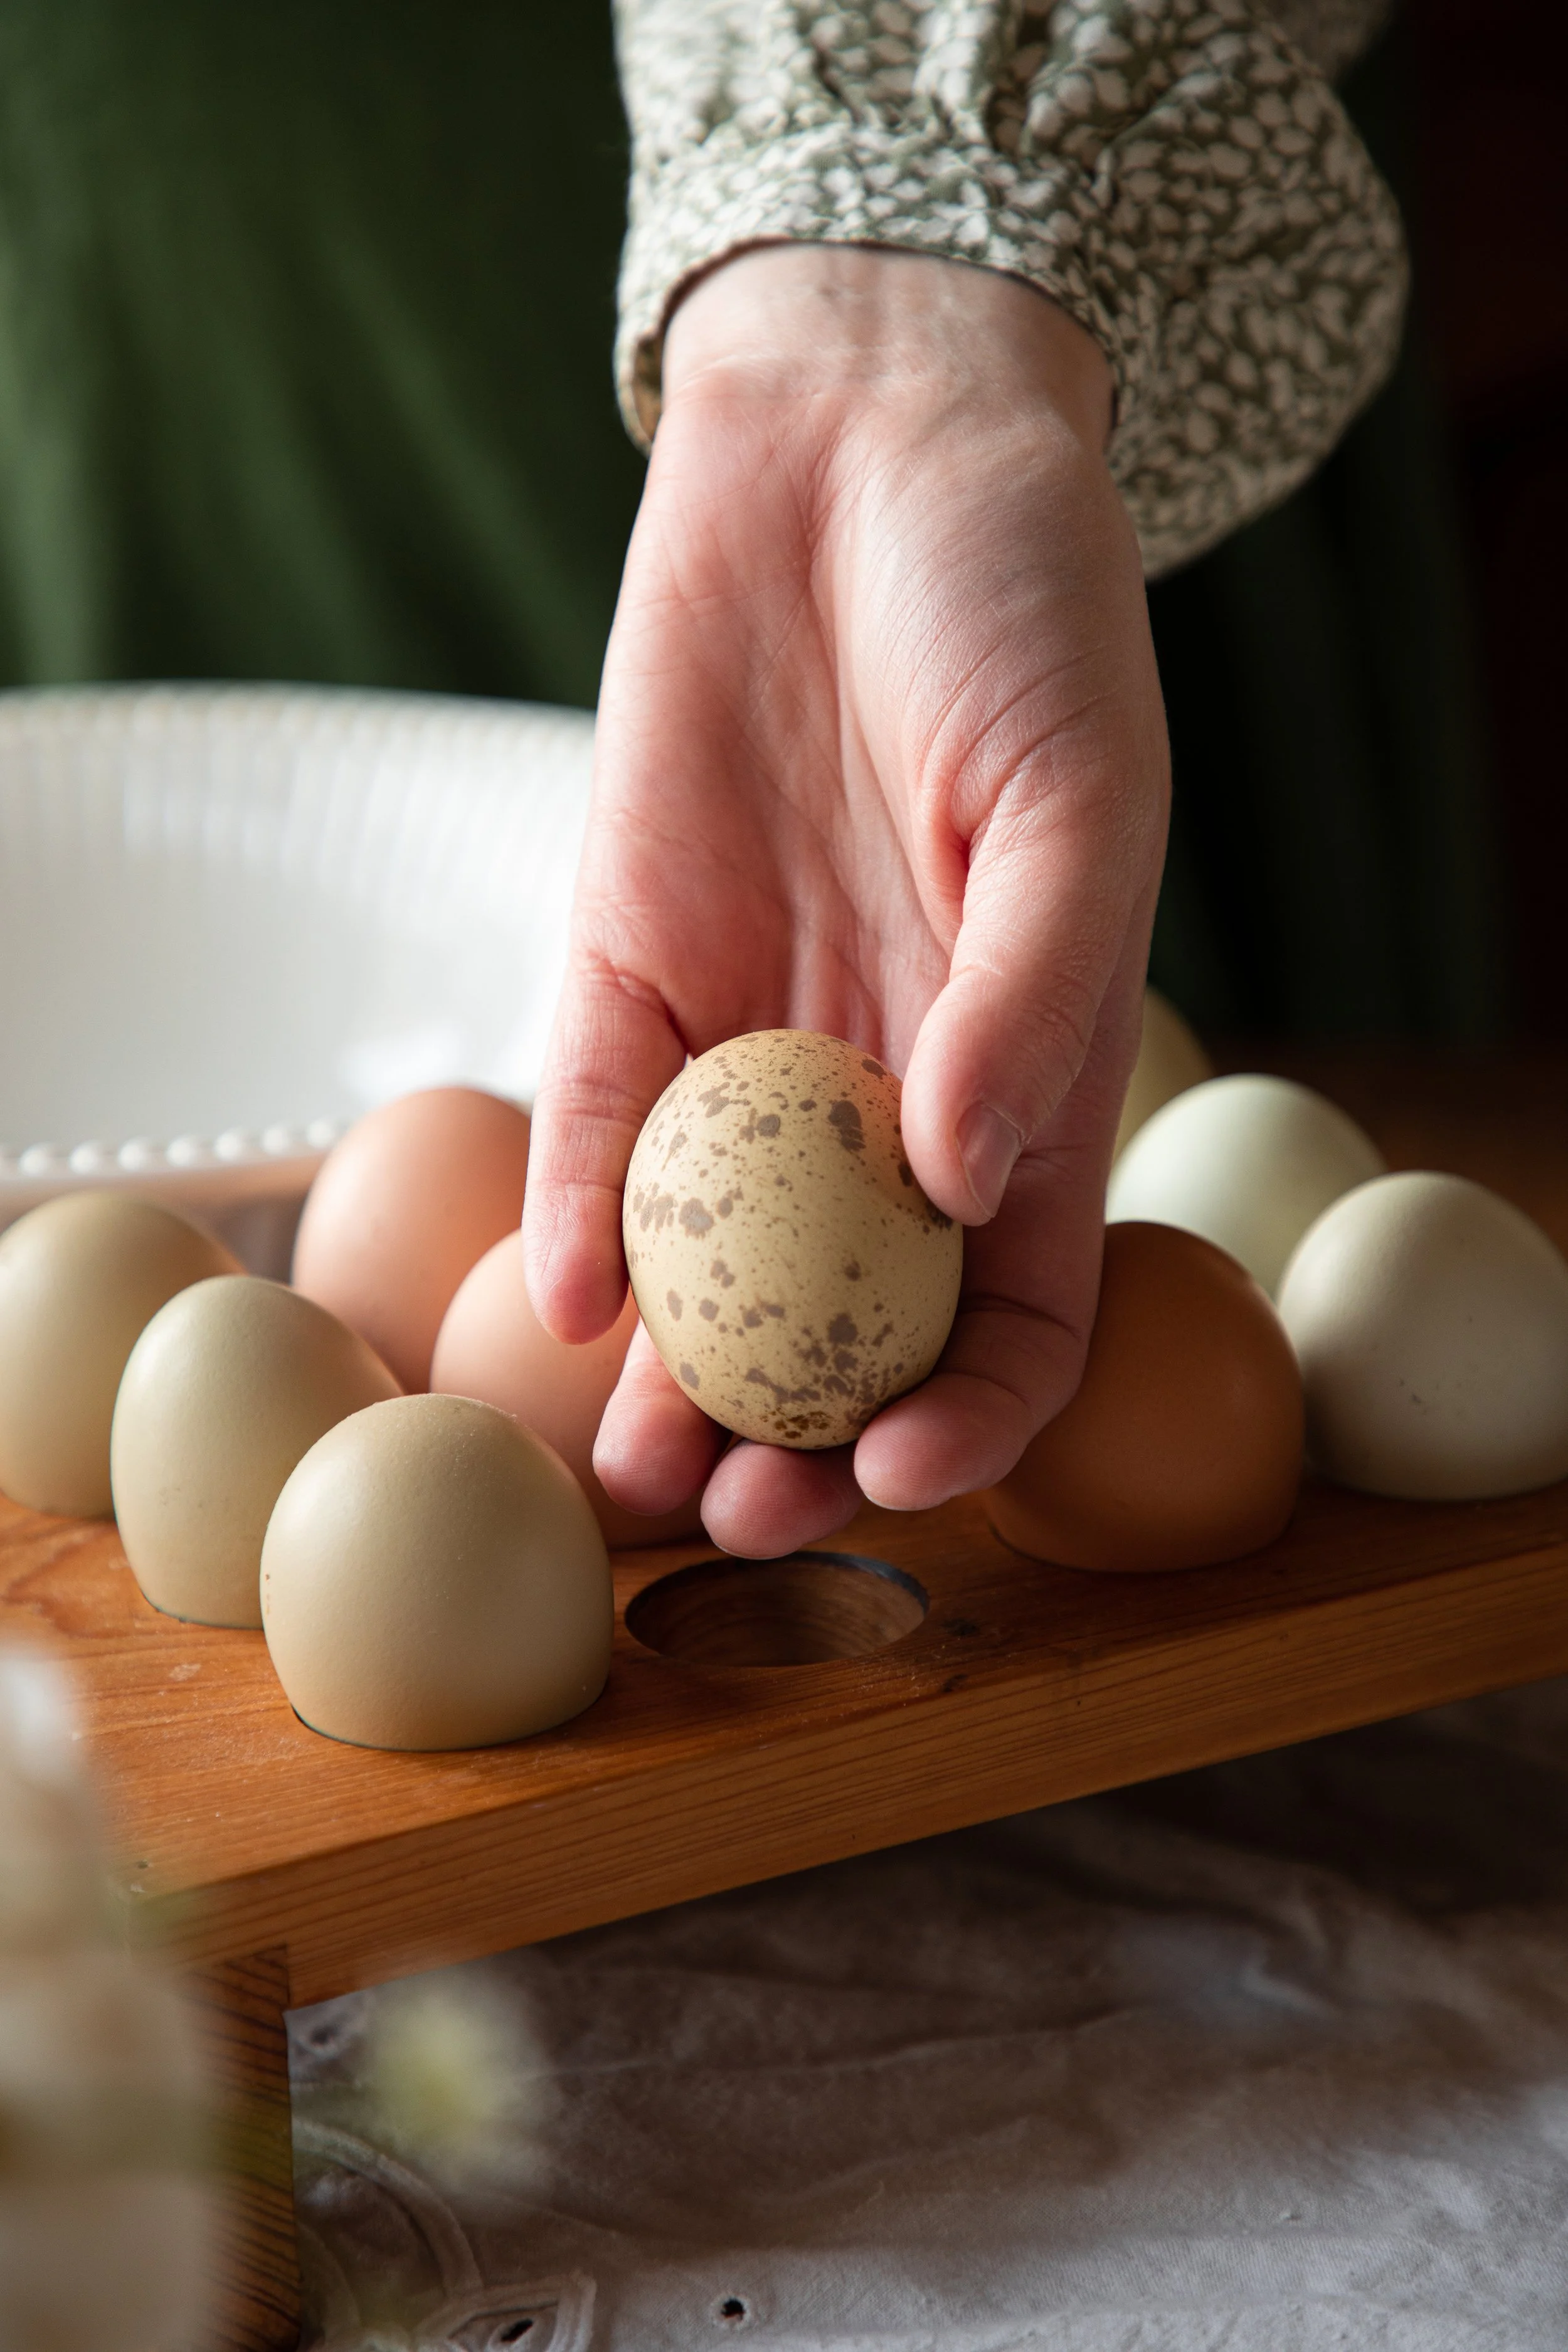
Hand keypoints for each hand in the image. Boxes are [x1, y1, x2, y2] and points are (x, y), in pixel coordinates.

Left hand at [525, 245, 1168, 1555]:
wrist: (860, 445)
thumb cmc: (1021, 613)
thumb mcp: (1082, 795)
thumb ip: (1039, 994)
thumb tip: (967, 1185)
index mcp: (1019, 1076)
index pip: (1017, 1303)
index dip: (978, 1415)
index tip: (911, 1472)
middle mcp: (880, 1087)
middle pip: (844, 1321)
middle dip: (803, 1438)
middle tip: (746, 1511)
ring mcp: (748, 1037)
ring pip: (706, 1260)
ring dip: (674, 1380)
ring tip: (639, 1471)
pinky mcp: (624, 964)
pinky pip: (591, 1118)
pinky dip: (575, 1216)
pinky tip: (562, 1302)